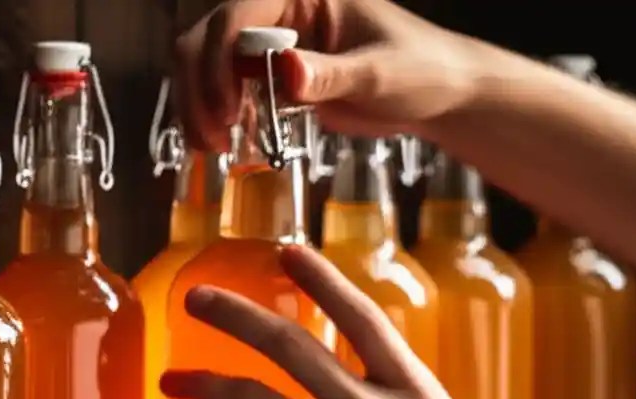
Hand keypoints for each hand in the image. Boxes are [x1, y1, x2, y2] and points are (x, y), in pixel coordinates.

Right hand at [174, 0, 498, 149]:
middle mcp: (277, 12)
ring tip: (211, 147)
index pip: (237, 15)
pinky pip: (223, 89)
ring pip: (205, 64)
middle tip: (213, 137)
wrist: (438, 93)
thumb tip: (286, 70)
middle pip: (207, 39)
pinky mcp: (268, 75)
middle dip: (199, 87)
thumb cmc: (421, 70)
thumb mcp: (380, 73)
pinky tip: (220, 145)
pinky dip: (213, 117)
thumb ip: (332, 73)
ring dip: (197, 105)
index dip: (219, 61)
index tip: (226, 110)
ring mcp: (269, 43)